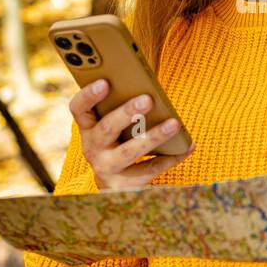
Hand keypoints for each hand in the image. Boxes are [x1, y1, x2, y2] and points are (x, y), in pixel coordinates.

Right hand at [69, 78, 193, 190]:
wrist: (112, 184)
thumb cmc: (118, 143)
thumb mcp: (112, 128)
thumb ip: (120, 110)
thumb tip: (150, 92)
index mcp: (88, 128)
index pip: (79, 108)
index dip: (89, 95)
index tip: (105, 82)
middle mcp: (93, 148)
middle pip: (107, 128)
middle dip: (127, 113)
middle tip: (148, 99)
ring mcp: (107, 168)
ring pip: (129, 151)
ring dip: (153, 136)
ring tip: (174, 123)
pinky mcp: (124, 184)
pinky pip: (151, 169)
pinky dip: (171, 157)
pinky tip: (187, 146)